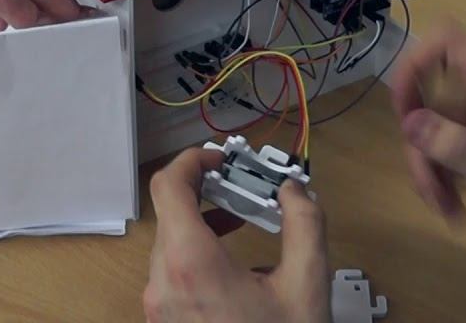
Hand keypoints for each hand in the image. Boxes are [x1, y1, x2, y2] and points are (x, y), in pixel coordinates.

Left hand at [144, 149, 331, 322]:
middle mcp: (163, 283)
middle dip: (207, 192)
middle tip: (244, 188)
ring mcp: (158, 308)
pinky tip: (234, 264)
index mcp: (190, 264)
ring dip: (203, 223)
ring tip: (243, 223)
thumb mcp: (307, 285)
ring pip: (170, 243)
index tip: (222, 159)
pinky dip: (197, 252)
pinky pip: (172, 273)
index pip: (168, 185)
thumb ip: (305, 224)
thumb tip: (295, 190)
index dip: (193, 160)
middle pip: (170, 212)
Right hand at [391, 23, 465, 271]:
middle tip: (427, 184)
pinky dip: (439, 166)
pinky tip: (452, 200)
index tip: (404, 115)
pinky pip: (444, 133)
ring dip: (428, 161)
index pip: (445, 39)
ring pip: (432, 117)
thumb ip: (459, 149)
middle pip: (430, 88)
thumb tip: (410, 121)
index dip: (413, 66)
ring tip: (445, 205)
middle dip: (420, 138)